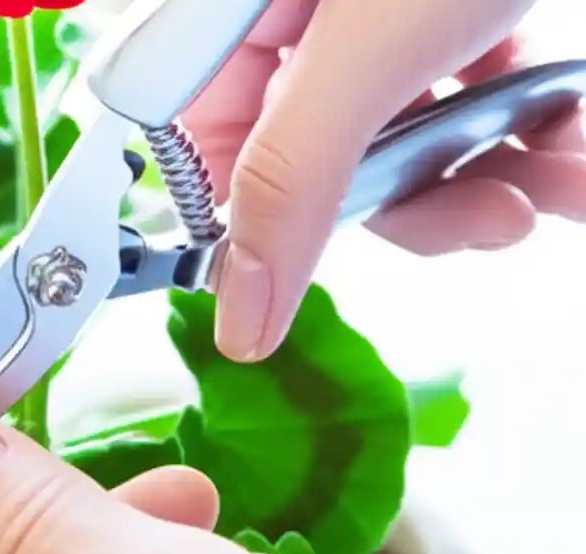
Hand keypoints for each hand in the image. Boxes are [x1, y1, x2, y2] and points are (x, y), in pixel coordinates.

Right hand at [180, 0, 585, 361]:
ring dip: (494, 180)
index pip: (205, 158)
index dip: (262, 230)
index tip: (326, 273)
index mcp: (227, 24)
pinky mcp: (436, 23)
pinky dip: (526, 133)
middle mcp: (285, 28)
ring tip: (567, 173)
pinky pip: (463, 104)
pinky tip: (572, 143)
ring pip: (404, 148)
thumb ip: (294, 183)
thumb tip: (241, 322)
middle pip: (320, 172)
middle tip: (495, 214)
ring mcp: (362, 27)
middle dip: (424, 206)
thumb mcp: (365, 52)